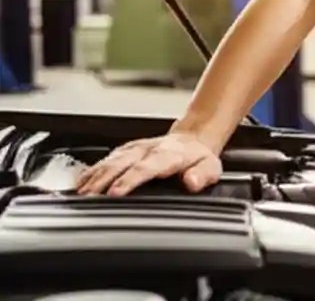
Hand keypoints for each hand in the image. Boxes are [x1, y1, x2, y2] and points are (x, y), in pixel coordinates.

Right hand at [75, 133, 221, 196]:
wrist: (192, 140)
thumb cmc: (198, 159)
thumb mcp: (211, 168)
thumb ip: (203, 175)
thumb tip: (193, 182)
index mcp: (168, 155)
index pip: (146, 167)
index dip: (130, 179)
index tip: (115, 192)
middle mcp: (147, 150)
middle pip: (121, 163)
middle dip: (103, 180)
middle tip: (88, 197)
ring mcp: (134, 149)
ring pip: (109, 161)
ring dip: (93, 177)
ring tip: (80, 194)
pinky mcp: (124, 151)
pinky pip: (104, 160)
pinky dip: (90, 172)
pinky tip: (79, 184)